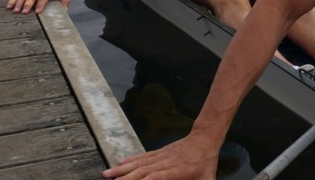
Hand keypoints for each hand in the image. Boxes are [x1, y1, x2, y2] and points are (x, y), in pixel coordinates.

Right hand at [102, 133, 218, 178]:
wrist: (205, 138)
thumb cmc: (206, 163)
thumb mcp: (208, 179)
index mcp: (177, 171)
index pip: (156, 177)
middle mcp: (165, 163)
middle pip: (143, 171)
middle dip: (125, 178)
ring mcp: (161, 156)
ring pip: (139, 163)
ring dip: (122, 169)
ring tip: (106, 174)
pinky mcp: (159, 151)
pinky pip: (142, 156)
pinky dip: (130, 159)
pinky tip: (119, 163)